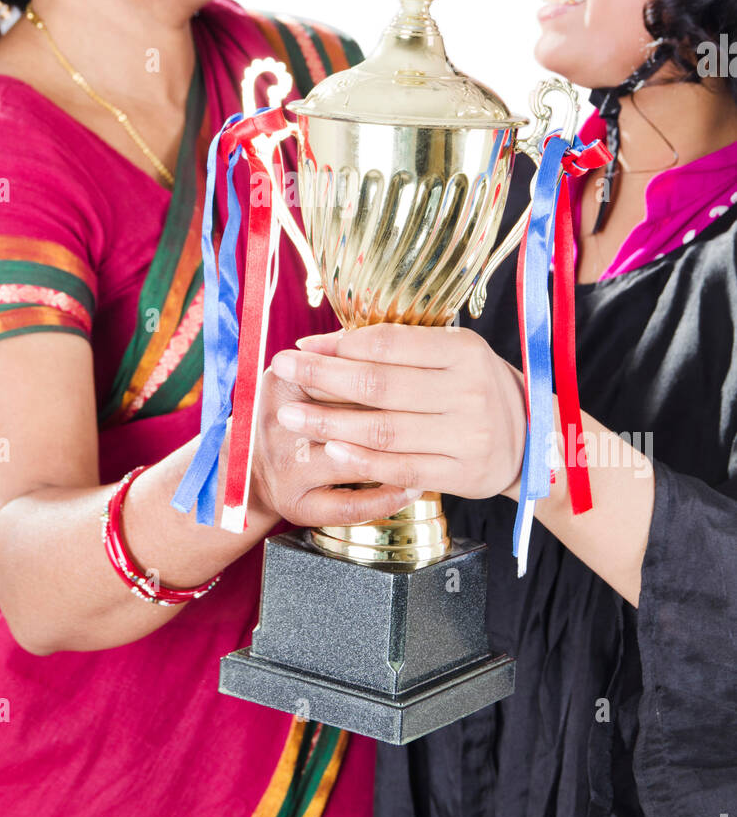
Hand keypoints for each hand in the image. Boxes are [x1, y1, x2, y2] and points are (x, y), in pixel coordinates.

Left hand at [260, 322, 527, 506]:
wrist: (534, 440)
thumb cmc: (475, 388)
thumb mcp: (450, 355)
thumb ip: (397, 349)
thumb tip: (324, 344)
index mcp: (464, 350)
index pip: (390, 343)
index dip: (340, 344)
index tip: (302, 346)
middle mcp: (468, 390)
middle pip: (380, 384)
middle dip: (322, 377)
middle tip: (281, 371)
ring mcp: (468, 435)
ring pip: (385, 428)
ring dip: (329, 420)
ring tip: (291, 414)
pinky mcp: (464, 473)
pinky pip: (402, 467)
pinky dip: (363, 459)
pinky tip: (331, 448)